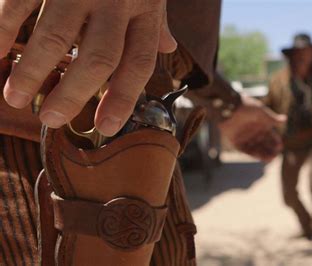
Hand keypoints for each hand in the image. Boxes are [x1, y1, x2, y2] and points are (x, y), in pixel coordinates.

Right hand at [1, 0, 176, 135]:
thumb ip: (155, 20)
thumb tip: (165, 47)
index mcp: (144, 9)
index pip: (137, 63)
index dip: (123, 99)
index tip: (106, 127)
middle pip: (98, 58)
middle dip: (74, 94)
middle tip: (52, 118)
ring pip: (56, 38)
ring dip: (32, 72)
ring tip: (14, 97)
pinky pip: (19, 5)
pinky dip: (2, 32)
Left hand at [218, 95, 286, 161]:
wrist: (229, 107)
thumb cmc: (247, 107)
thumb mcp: (262, 113)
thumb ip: (272, 119)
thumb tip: (285, 119)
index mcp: (260, 124)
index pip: (270, 135)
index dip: (275, 141)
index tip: (280, 146)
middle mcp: (253, 131)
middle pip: (264, 143)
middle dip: (270, 149)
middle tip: (276, 154)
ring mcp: (244, 137)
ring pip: (256, 148)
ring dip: (264, 154)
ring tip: (271, 158)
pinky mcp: (235, 141)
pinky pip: (246, 150)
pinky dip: (253, 154)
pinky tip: (261, 157)